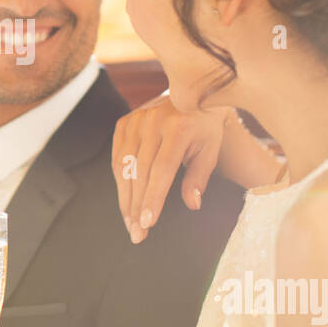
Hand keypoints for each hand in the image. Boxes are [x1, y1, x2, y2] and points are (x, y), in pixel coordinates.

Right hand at [112, 93, 232, 242]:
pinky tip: (125, 199)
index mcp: (179, 128)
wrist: (191, 93)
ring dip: (125, 198)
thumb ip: (199, 178)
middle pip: (139, 172)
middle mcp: (153, 122)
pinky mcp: (124, 122)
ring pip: (124, 167)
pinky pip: (117, 156)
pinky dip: (119, 180)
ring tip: (129, 222)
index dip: (152, 198)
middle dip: (136, 206)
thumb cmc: (204, 127)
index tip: (147, 222)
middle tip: (137, 233)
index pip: (161, 170)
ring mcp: (136, 120)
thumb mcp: (210, 151)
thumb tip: (193, 204)